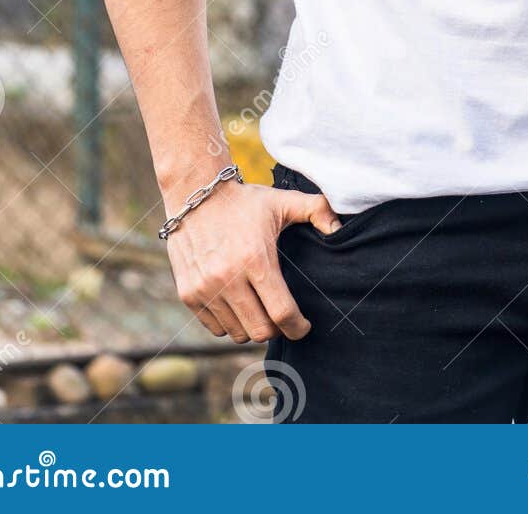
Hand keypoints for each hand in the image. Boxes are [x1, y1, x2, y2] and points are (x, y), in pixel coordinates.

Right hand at [163, 179, 342, 342]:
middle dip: (276, 329)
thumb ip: (317, 210)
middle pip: (259, 331)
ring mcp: (205, 288)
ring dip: (251, 327)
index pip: (281, 313)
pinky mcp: (188, 293)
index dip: (298, 327)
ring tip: (259, 308)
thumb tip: (339, 229)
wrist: (195, 195)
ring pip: (236, 333)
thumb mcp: (282, 201)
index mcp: (255, 259)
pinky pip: (215, 327)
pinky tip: (237, 304)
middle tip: (281, 316)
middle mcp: (227, 278)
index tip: (304, 326)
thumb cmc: (244, 201)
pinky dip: (229, 323)